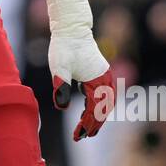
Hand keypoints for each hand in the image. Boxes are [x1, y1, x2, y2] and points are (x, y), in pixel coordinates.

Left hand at [44, 0, 116, 140]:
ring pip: (106, 103)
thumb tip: (62, 106)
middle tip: (81, 136)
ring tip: (86, 128)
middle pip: (104, 110)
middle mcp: (105, 80)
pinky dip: (98, 106)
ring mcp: (105, 76)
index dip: (87, 125)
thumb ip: (61, 86)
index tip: (78, 136)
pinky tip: (88, 111)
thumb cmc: (64, 47)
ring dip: (98, 116)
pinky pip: (104, 95)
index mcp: (98, 81)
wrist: (72, 28)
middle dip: (94, 124)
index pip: (95, 110)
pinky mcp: (101, 73)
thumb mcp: (59, 67)